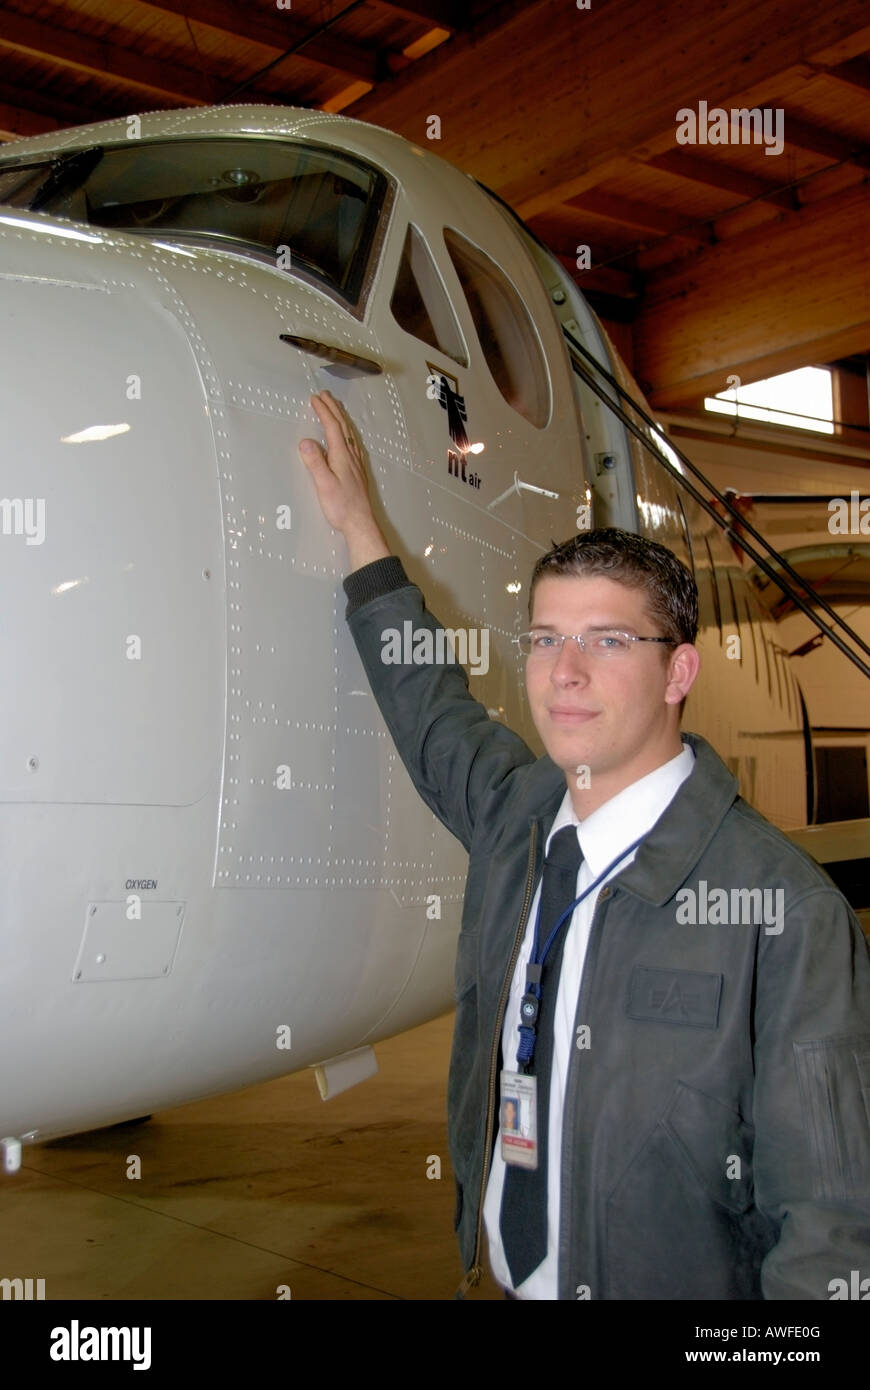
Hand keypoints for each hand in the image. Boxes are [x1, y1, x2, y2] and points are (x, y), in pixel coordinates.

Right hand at [298, 391, 389, 567]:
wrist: (360, 523)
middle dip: (333, 409)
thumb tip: (305, 441)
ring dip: (341, 418)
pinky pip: (353, 443)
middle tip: (325, 395)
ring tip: (336, 408)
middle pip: (342, 426)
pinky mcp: (358, 471)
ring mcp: (356, 463)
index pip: (332, 427)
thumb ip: (315, 462)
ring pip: (349, 433)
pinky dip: (348, 432)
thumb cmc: (341, 506)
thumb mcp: (324, 485)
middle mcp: (351, 456)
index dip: (323, 412)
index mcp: (341, 456)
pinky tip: (349, 437)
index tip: (315, 399)